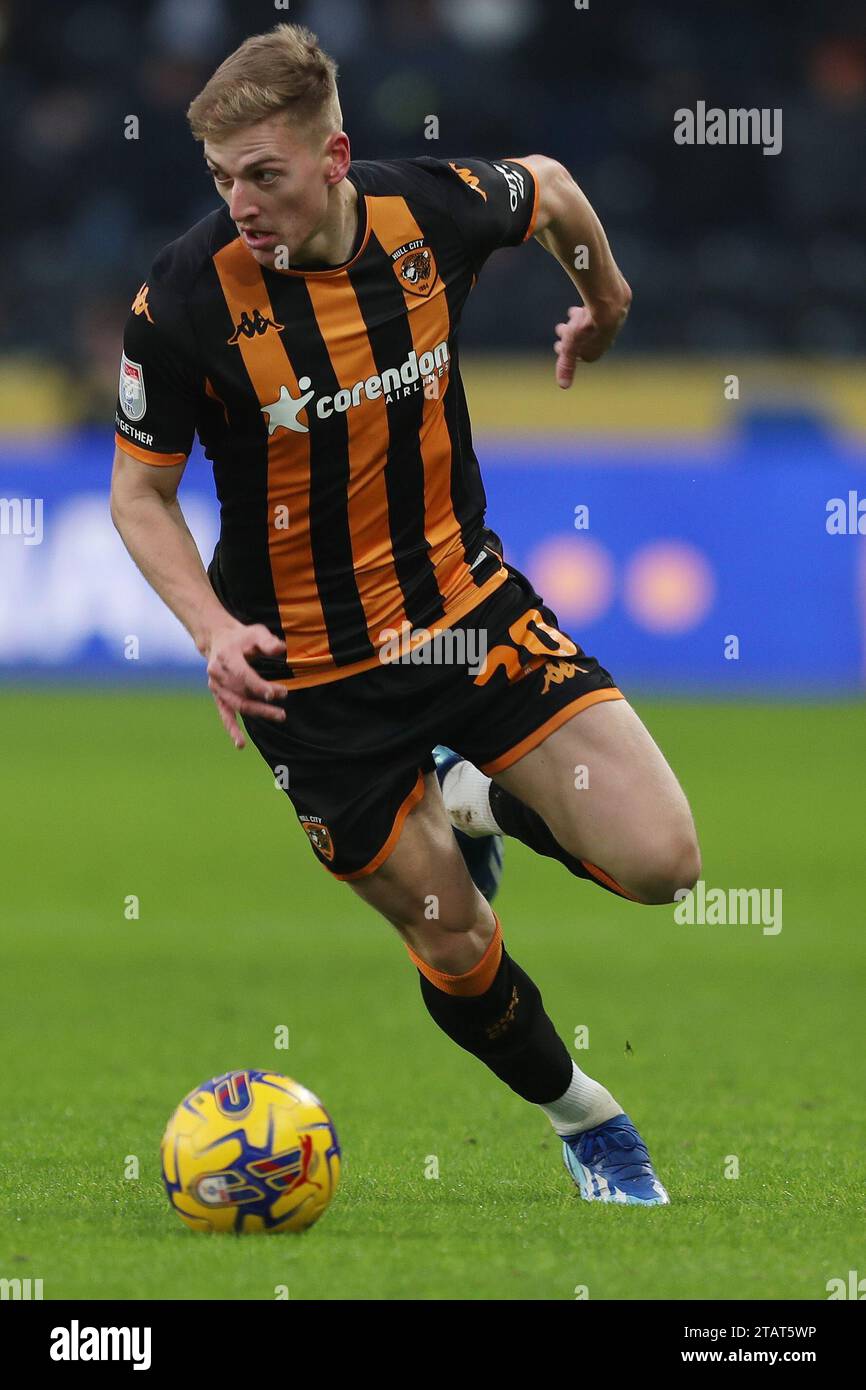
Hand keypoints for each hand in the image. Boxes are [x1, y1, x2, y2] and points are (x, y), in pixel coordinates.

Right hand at [204, 621, 287, 748]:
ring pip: (237, 704)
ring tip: (281, 716)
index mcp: (226, 657)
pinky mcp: (218, 695)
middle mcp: (217, 673)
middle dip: (264, 701)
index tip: (278, 693)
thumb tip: (281, 649)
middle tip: (285, 704)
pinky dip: (232, 729)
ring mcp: (216, 686)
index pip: (242, 675)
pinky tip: (241, 745)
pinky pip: (225, 714)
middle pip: (241, 692)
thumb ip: (268, 641)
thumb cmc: (242, 637)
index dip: (259, 686)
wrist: (219, 640)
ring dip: (259, 712)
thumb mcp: (256, 632)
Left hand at [553, 303, 627, 387]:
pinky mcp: (616, 312)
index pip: (577, 355)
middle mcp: (606, 342)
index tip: (558, 345)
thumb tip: (563, 386)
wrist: (608, 305)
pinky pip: (601, 312)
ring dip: (579, 321)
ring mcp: (612, 326)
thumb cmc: (587, 328)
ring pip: (592, 325)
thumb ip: (566, 366)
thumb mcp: (570, 347)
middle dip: (570, 335)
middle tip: (560, 328)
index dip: (565, 350)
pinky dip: (591, 311)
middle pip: (584, 340)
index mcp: (595, 353)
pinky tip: (586, 305)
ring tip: (572, 312)